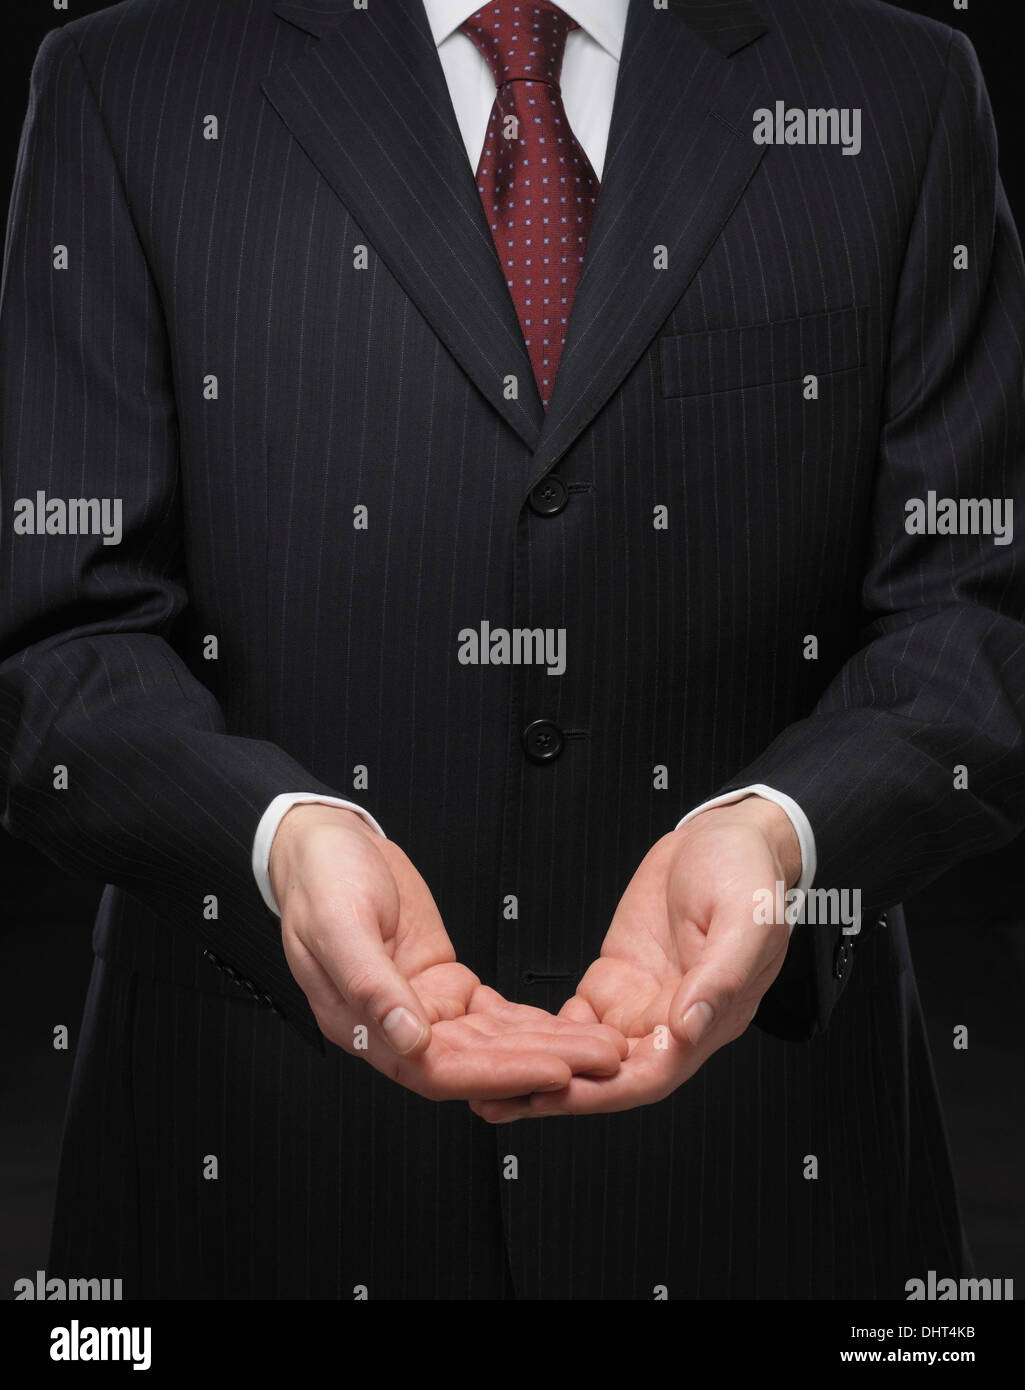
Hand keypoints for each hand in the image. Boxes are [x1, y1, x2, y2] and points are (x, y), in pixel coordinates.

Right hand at [271, 804, 627, 1100]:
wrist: (323, 840)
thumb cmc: (320, 877)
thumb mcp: (339, 922)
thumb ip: (371, 985)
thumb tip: (408, 1041)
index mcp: (359, 1024)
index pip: (439, 1069)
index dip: (499, 1075)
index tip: (554, 1072)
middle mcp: (394, 1025)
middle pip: (477, 1061)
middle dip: (542, 1062)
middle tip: (600, 1059)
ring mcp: (421, 1004)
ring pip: (491, 1040)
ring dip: (545, 1045)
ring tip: (598, 1045)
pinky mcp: (440, 981)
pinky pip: (489, 1014)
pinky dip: (527, 1021)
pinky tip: (564, 1025)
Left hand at [469, 797, 797, 1121]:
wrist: (727, 834)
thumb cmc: (748, 872)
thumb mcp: (745, 918)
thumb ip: (720, 976)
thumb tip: (689, 1027)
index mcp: (711, 1018)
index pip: (652, 1073)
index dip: (604, 1088)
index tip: (557, 1091)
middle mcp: (671, 1021)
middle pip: (608, 1075)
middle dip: (553, 1091)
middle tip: (495, 1100)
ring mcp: (640, 1002)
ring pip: (583, 1052)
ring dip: (537, 1069)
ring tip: (482, 1079)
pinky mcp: (616, 978)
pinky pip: (573, 1017)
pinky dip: (537, 1030)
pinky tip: (499, 1037)